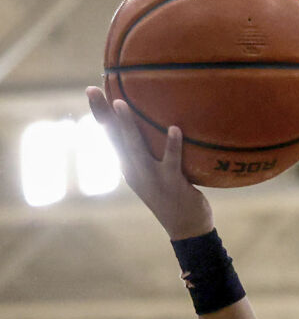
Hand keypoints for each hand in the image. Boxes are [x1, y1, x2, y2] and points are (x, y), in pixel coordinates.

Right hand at [85, 86, 211, 240]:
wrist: (187, 229)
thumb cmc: (174, 197)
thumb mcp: (155, 175)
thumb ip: (152, 154)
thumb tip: (160, 125)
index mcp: (129, 167)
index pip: (111, 136)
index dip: (101, 114)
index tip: (91, 91)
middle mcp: (134, 171)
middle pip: (115, 138)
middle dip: (103, 113)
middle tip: (91, 89)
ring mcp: (152, 177)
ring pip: (136, 147)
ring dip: (127, 126)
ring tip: (121, 103)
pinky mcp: (172, 183)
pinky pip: (171, 161)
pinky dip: (173, 144)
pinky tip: (175, 128)